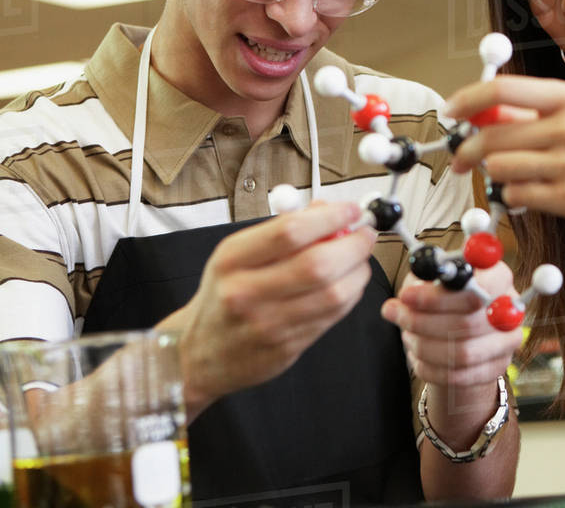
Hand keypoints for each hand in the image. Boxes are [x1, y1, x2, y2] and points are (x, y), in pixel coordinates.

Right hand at [165, 201, 375, 415]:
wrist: (200, 353)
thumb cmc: (224, 296)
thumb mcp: (238, 255)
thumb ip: (281, 231)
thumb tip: (328, 210)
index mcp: (232, 260)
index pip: (289, 232)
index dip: (330, 218)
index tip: (350, 210)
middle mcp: (246, 292)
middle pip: (318, 264)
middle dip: (353, 245)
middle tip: (365, 234)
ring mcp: (267, 324)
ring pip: (333, 293)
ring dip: (358, 271)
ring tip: (359, 259)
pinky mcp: (287, 348)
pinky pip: (333, 316)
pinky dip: (350, 294)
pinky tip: (348, 283)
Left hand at [381, 261, 521, 449]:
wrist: (460, 327)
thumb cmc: (444, 294)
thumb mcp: (432, 277)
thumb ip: (424, 279)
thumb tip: (409, 293)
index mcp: (497, 275)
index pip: (480, 287)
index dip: (440, 295)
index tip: (405, 295)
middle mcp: (509, 308)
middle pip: (468, 323)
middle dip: (423, 321)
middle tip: (395, 314)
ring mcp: (507, 340)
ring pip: (463, 353)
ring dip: (424, 346)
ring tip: (406, 334)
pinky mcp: (497, 366)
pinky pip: (460, 376)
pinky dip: (431, 368)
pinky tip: (416, 355)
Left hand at [444, 75, 564, 228]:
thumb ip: (532, 113)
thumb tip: (481, 112)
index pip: (501, 90)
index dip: (467, 99)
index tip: (449, 112)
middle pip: (492, 135)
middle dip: (467, 150)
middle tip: (460, 161)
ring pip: (499, 168)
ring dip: (496, 175)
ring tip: (514, 175)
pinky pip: (517, 196)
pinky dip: (515, 196)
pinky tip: (531, 193)